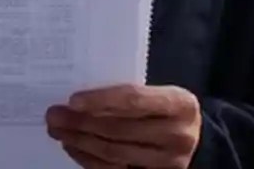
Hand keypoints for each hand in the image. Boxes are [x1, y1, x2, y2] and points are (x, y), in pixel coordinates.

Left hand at [45, 84, 201, 168]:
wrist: (198, 139)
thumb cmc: (170, 109)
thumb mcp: (162, 92)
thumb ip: (132, 93)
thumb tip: (79, 97)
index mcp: (180, 104)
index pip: (134, 100)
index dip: (101, 99)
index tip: (72, 100)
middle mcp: (177, 134)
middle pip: (119, 129)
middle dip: (80, 122)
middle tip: (54, 115)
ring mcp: (167, 161)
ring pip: (114, 153)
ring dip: (80, 141)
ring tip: (58, 130)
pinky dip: (89, 159)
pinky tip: (73, 146)